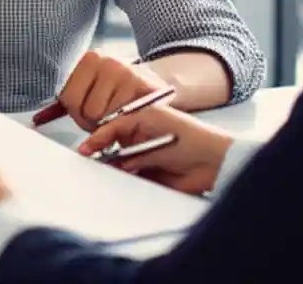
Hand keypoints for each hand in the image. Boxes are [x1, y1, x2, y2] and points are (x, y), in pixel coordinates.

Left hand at [53, 51, 167, 129]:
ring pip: (103, 117)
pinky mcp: (144, 89)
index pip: (67, 98)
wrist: (157, 90)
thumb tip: (37, 120)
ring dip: (109, 125)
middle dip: (92, 122)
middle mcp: (108, 61)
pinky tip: (131, 116)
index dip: (76, 113)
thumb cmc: (118, 93)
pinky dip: (125, 125)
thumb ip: (67, 102)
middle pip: (85, 110)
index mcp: (90, 58)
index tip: (86, 112)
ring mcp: (127, 73)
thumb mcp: (92, 90)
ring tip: (118, 115)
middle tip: (104, 117)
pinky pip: (123, 119)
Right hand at [78, 104, 231, 194]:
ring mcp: (146, 157)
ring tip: (105, 173)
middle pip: (112, 146)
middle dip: (101, 154)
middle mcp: (142, 138)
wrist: (216, 162)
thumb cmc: (191, 137)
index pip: (111, 126)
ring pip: (120, 164)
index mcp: (142, 119)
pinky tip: (120, 183)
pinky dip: (124, 182)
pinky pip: (131, 180)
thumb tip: (108, 156)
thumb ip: (126, 137)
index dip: (97, 137)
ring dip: (112, 169)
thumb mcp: (153, 125)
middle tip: (90, 162)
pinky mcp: (152, 176)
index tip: (86, 148)